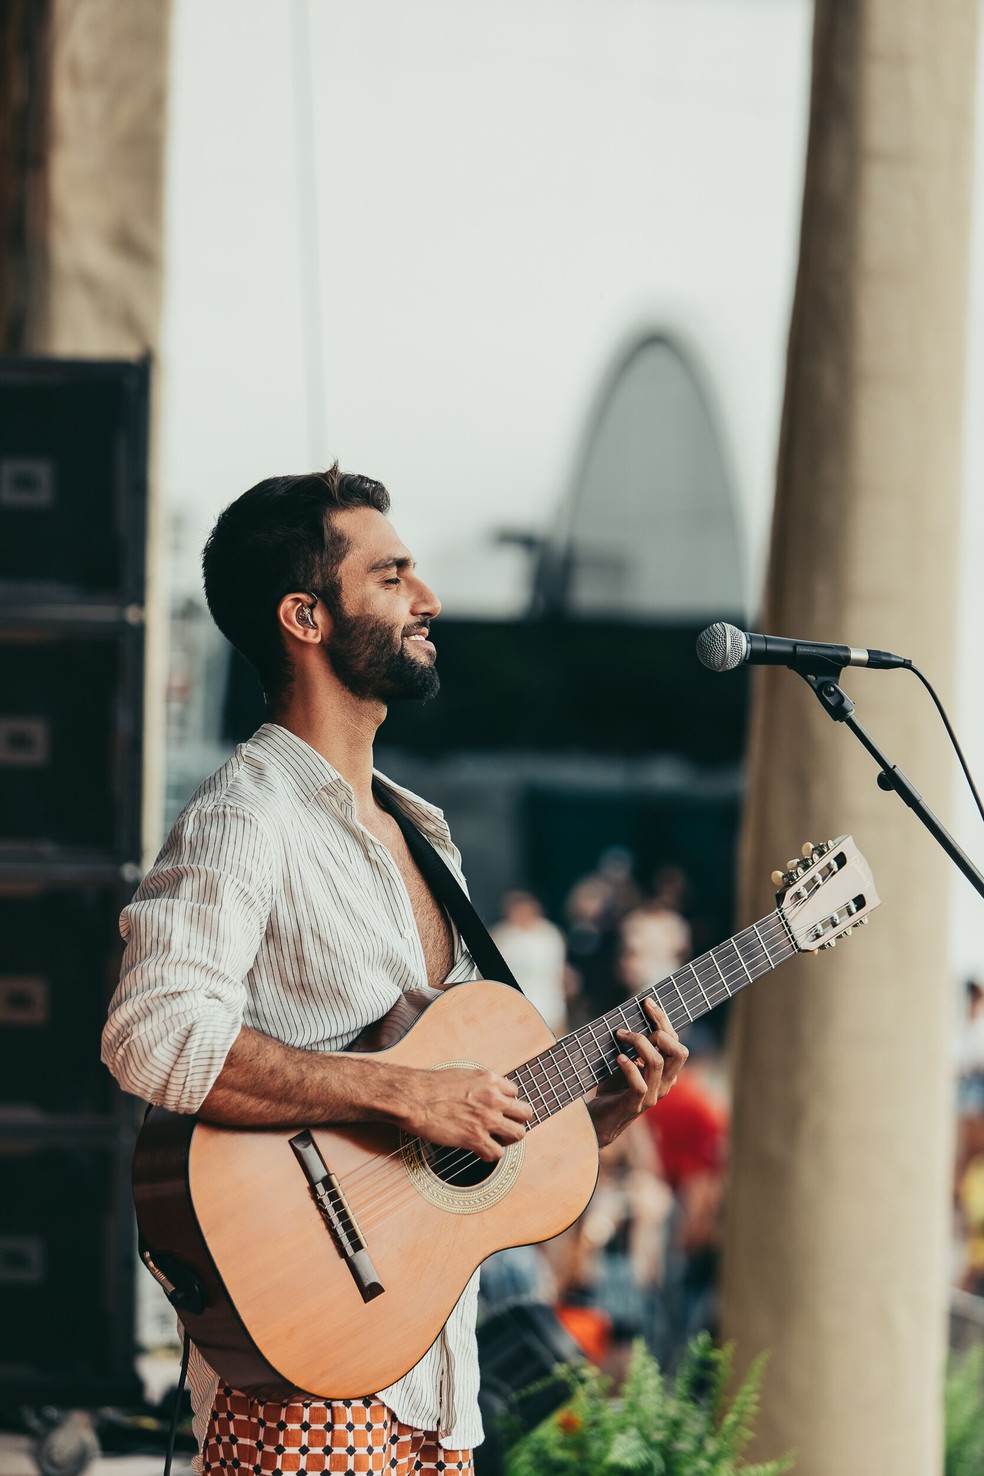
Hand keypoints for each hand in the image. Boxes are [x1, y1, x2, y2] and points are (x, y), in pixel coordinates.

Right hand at [400, 1066, 533, 1161]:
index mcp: (489, 1079)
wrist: (414, 1097)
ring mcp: (486, 1118)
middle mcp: (493, 1098)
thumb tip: (481, 1092)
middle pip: (525, 1113)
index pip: (515, 1092)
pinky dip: (490, 1155)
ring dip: (508, 1140)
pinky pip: (497, 1153)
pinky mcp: (475, 1138)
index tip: (500, 1109)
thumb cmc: (429, 1085)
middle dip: (516, 1121)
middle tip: (504, 1127)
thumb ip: (478, 1084)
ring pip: (518, 1134)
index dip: (507, 1102)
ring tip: (496, 1141)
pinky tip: (480, 1152)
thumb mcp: (462, 1074)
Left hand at [588, 997, 688, 1147]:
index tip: (646, 1002)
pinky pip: (639, 1084)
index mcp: (667, 1073)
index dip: (663, 1020)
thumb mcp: (626, 1062)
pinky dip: (629, 1067)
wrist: (598, 1121)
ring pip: (658, 1063)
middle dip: (661, 1030)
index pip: (676, 1042)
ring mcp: (651, 1096)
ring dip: (638, 1043)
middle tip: (637, 1024)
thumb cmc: (612, 1088)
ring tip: (620, 1035)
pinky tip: (618, 1058)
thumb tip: (631, 1018)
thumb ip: (635, 1047)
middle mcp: (665, 1084)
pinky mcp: (634, 1105)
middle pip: (679, 1052)